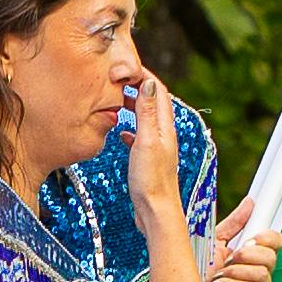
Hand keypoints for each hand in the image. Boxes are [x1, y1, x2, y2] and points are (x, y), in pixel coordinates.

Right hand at [123, 60, 188, 225]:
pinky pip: (141, 136)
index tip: (127, 67)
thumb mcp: (146, 142)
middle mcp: (164, 135)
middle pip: (154, 103)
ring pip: (147, 119)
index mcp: (165, 128)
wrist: (156, 213)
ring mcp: (157, 148)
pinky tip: (121, 133)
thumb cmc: (151, 181)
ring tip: (116, 101)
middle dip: (138, 88)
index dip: (145, 76)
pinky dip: (131, 128)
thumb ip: (148, 113)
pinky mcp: (150, 160)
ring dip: (134, 107)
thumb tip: (149, 84)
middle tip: (118, 81)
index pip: (159, 92)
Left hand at [208, 200, 281, 281]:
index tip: (252, 236)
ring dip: (236, 271)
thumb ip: (234, 223)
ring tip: (219, 274)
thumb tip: (250, 203)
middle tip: (230, 256)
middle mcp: (256, 272)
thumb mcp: (213, 242)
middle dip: (248, 253)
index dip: (269, 237)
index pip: (275, 242)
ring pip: (263, 273)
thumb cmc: (194, 273)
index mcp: (250, 255)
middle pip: (272, 257)